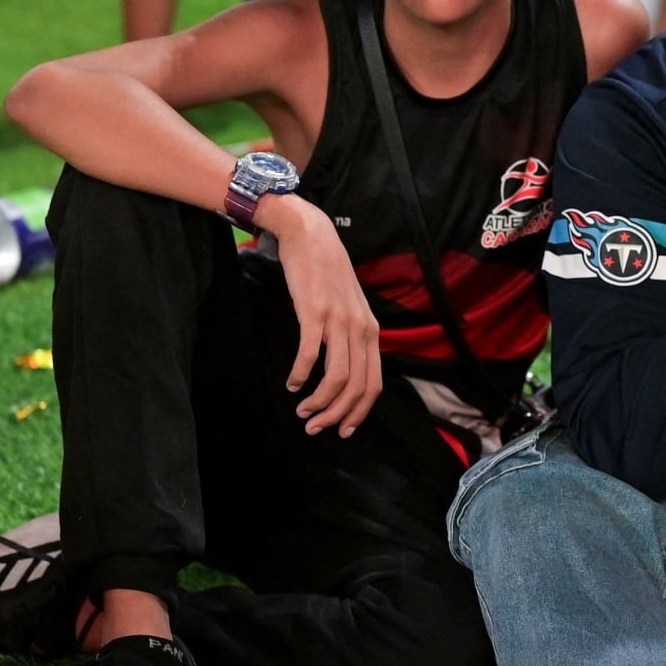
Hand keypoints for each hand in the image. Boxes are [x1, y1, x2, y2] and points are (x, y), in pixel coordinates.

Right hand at [258, 193, 381, 435]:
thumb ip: (352, 336)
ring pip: (337, 377)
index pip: (373, 384)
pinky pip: (309, 355)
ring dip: (319, 402)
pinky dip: (301, 376)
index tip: (343, 430)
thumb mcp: (349, 307)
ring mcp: (339, 320)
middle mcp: (361, 328)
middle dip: (336, 415)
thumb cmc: (325, 273)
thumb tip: (345, 371)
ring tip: (302, 411)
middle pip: (357, 387)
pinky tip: (292, 383)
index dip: (359, 412)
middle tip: (315, 427)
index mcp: (371, 331)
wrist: (309, 235)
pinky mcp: (315, 312)